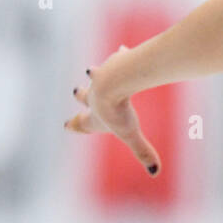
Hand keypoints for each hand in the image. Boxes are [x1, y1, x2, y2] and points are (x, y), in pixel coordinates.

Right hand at [65, 44, 161, 176]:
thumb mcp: (131, 135)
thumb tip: (154, 172)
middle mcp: (95, 95)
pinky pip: (118, 58)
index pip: (83, 123)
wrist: (115, 82)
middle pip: (85, 96)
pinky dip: (121, 55)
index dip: (77, 126)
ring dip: (96, 73)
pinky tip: (123, 49)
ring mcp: (103, 78)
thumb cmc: (119, 111)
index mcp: (95, 115)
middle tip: (76, 91)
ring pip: (98, 75)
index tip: (68, 125)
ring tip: (92, 69)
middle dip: (81, 95)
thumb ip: (143, 153)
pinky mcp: (114, 62)